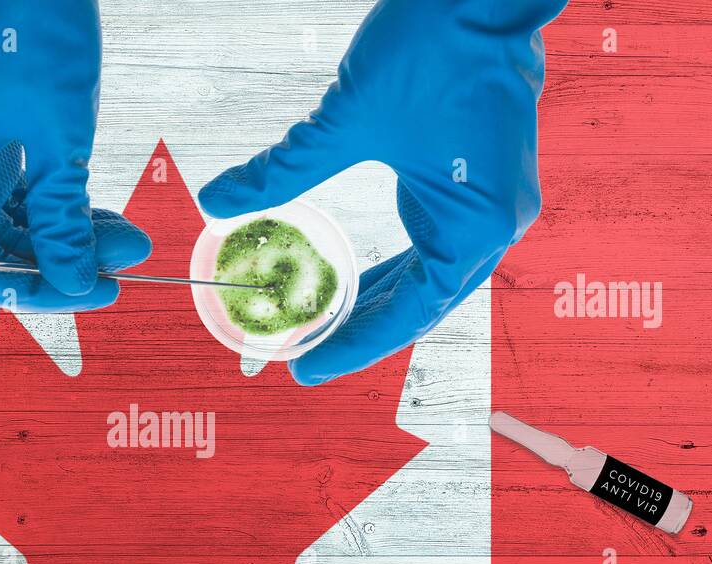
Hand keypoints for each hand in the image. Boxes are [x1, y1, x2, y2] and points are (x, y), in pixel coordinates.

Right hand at [0, 0, 150, 311]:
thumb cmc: (24, 23)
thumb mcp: (57, 137)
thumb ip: (63, 219)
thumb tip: (75, 283)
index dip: (40, 292)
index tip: (98, 292)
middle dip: (64, 257)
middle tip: (129, 259)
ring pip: (8, 216)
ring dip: (65, 229)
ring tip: (127, 231)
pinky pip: (9, 181)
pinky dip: (52, 197)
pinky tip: (96, 204)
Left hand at [198, 0, 566, 384]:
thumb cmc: (429, 47)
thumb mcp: (344, 119)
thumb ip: (282, 170)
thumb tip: (215, 200)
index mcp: (472, 228)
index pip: (408, 315)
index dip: (352, 347)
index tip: (303, 369)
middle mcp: (494, 227)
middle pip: (422, 305)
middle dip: (362, 331)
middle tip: (305, 355)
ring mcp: (495, 205)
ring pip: (432, 278)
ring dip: (381, 301)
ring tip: (326, 326)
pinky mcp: (486, 182)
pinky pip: (440, 244)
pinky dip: (400, 266)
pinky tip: (361, 278)